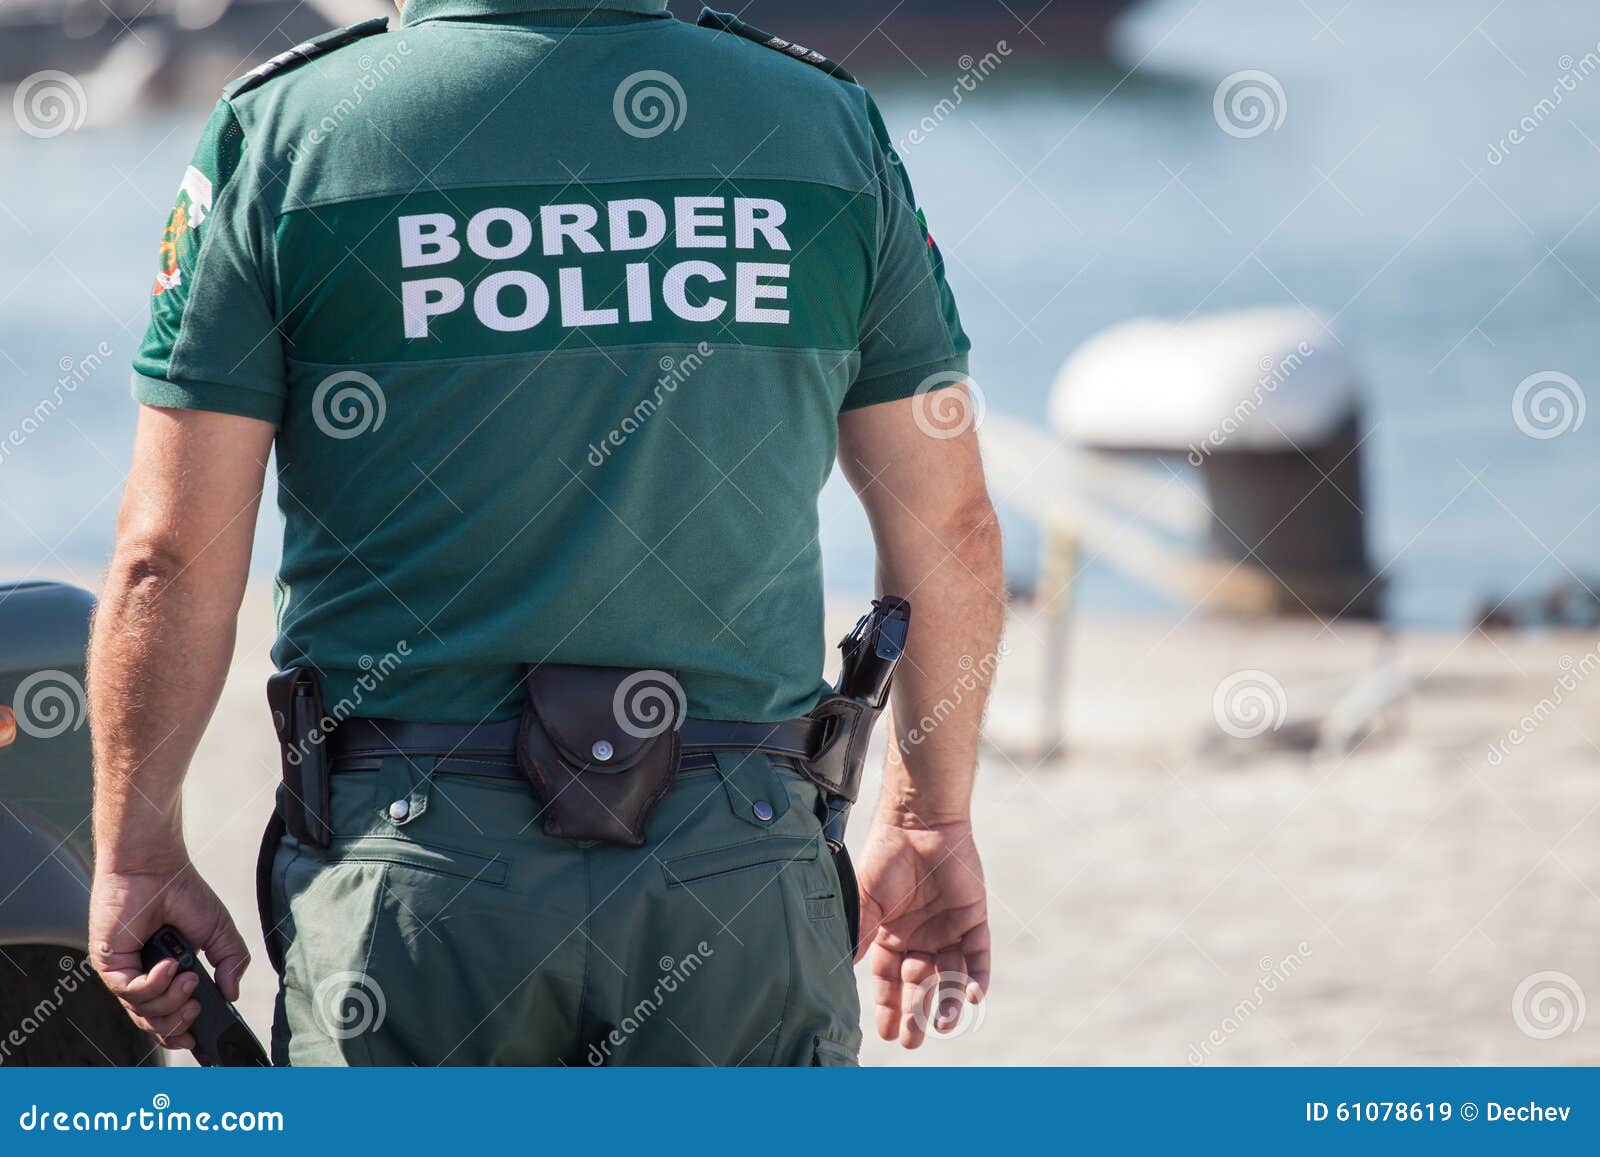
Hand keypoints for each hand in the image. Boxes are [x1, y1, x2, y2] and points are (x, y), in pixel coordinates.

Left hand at [88, 858, 250, 1050]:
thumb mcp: (219, 931)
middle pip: (154, 1024)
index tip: (201, 1041)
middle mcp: (142, 977)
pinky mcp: (110, 965)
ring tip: (188, 977)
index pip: (168, 1016)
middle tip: (196, 1007)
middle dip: (179, 1023)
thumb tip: (232, 994)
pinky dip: (155, 984)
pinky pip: (131, 992)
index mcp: (166, 974)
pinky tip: (169, 965)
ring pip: (143, 1013)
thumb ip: (232, 962)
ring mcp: (124, 973)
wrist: (155, 868)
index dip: (182, 1033)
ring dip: (171, 1001)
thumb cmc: (182, 891)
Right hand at [854, 818, 989, 1047]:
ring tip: (940, 1025)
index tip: (885, 1032)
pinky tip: (970, 999)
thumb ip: (861, 932)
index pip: (888, 980)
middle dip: (914, 1013)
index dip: (887, 1005)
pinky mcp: (973, 918)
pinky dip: (975, 978)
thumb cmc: (886, 853)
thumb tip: (845, 968)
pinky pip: (977, 955)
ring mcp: (948, 929)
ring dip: (945, 1001)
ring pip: (949, 975)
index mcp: (891, 934)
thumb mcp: (866, 897)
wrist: (919, 819)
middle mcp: (920, 936)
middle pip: (918, 984)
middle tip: (911, 1041)